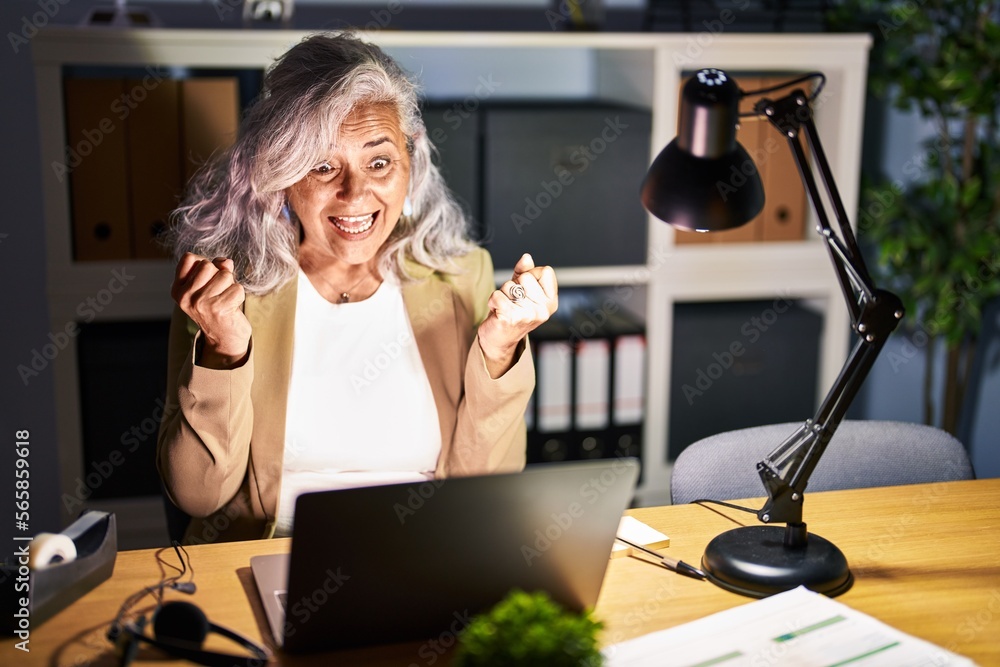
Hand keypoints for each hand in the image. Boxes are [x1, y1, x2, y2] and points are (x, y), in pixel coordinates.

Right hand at [171, 253, 250, 368]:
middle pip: (208, 265)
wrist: (224, 339)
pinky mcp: (218, 309)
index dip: (205, 264)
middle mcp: (185, 296)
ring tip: (226, 300)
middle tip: (219, 293)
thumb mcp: (211, 285)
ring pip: (225, 275)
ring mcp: (200, 303)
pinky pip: (237, 288)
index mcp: (178, 289)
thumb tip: (226, 262)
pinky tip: (232, 307)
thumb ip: (217, 268)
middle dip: (220, 275)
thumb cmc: (218, 307)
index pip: (190, 258)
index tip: (207, 280)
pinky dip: (239, 296)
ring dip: (231, 286)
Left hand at [477, 253, 557, 378]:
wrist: (499, 339)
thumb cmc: (511, 311)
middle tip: (513, 301)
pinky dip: (492, 301)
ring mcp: (528, 315)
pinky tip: (497, 312)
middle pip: (526, 277)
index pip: (546, 271)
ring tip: (506, 307)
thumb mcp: (521, 289)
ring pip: (509, 285)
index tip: (526, 289)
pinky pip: (497, 295)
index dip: (532, 274)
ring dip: (502, 294)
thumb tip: (527, 257)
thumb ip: (525, 272)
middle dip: (514, 285)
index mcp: (551, 302)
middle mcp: (543, 310)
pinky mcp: (511, 318)